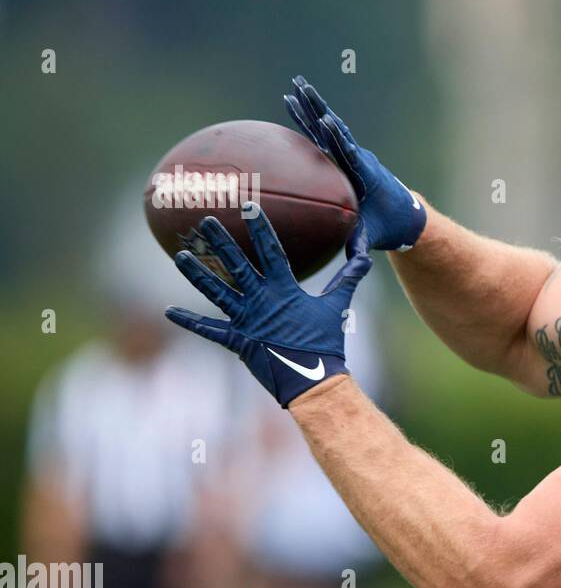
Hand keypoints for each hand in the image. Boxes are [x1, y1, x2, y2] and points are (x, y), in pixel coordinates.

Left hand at [164, 204, 371, 406]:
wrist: (313, 380)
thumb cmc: (326, 343)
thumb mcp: (338, 306)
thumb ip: (348, 278)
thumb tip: (365, 256)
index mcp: (284, 290)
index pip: (271, 252)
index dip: (260, 228)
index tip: (248, 206)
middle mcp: (261, 301)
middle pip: (237, 266)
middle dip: (221, 242)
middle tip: (205, 221)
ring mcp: (247, 321)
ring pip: (217, 292)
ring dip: (197, 274)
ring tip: (181, 256)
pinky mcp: (237, 341)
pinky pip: (209, 329)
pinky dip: (189, 320)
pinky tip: (169, 310)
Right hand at [284, 75, 425, 252]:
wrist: (402, 215)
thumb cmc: (386, 227)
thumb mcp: (372, 236)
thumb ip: (360, 245)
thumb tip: (352, 262)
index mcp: (363, 173)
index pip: (349, 151)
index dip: (338, 137)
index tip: (326, 121)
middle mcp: (357, 157)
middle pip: (335, 129)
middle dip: (319, 108)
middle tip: (302, 88)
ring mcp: (350, 153)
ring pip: (327, 125)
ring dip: (311, 105)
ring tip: (295, 85)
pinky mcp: (343, 154)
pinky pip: (322, 133)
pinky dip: (308, 117)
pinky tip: (292, 101)